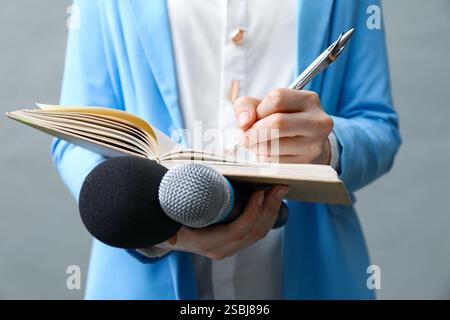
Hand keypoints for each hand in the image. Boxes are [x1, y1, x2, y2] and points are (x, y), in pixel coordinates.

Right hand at [154, 185, 288, 259]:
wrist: (164, 228)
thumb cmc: (169, 213)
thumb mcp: (174, 208)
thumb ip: (183, 203)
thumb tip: (193, 188)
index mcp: (206, 242)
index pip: (238, 230)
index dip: (253, 211)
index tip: (260, 191)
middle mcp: (220, 249)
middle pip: (254, 231)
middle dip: (269, 207)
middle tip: (279, 186)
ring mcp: (228, 248)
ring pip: (258, 232)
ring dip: (271, 210)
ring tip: (279, 190)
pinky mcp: (233, 242)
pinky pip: (254, 231)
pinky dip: (265, 215)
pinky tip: (271, 200)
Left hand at [233, 88, 332, 164]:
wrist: (305, 144)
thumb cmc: (281, 120)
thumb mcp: (264, 105)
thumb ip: (247, 105)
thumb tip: (244, 123)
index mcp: (308, 100)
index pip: (277, 99)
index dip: (257, 110)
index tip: (251, 119)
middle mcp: (317, 121)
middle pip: (277, 123)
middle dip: (253, 132)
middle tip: (244, 137)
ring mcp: (314, 144)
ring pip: (274, 146)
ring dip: (256, 147)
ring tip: (256, 145)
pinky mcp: (306, 163)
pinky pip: (275, 162)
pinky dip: (263, 159)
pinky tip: (266, 154)